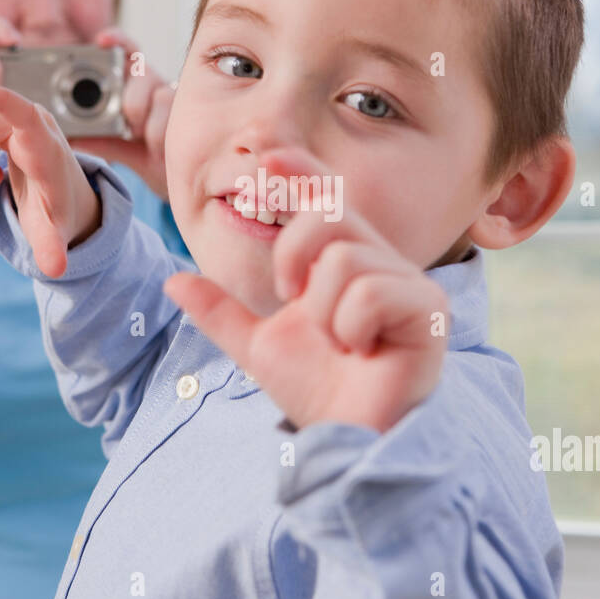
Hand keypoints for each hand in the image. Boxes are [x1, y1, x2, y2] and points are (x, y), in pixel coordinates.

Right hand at [0, 82, 100, 278]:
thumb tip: (56, 270)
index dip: (0, 100)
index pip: (24, 114)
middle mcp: (35, 122)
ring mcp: (20, 114)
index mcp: (46, 148)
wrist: (66, 194)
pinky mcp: (8, 113)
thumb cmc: (55, 211)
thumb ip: (51, 250)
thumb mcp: (52, 234)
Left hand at [65, 27, 172, 199]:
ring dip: (146, 125)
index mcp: (133, 84)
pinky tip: (158, 148)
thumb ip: (91, 136)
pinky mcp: (191, 113)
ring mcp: (175, 96)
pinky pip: (171, 119)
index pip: (127, 50)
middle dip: (132, 103)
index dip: (117, 39)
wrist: (173, 179)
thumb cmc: (143, 154)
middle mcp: (154, 83)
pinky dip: (158, 138)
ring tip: (144, 140)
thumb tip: (60, 134)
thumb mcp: (113, 144)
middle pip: (142, 72)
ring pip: (159, 97)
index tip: (102, 40)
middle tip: (129, 126)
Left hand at [163, 148, 449, 432]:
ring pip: (346, 257)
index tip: (264, 158)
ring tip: (339, 342)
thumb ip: (219, 311)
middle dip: (294, 250)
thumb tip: (171, 282)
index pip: (325, 198)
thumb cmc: (318, 393)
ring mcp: (408, 286)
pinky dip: (351, 326)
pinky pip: (372, 290)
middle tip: (289, 293)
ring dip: (324, 310)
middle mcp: (381, 264)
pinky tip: (363, 352)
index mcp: (344, 263)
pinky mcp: (428, 312)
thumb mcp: (256, 346)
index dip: (299, 171)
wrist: (348, 440)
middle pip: (332, 213)